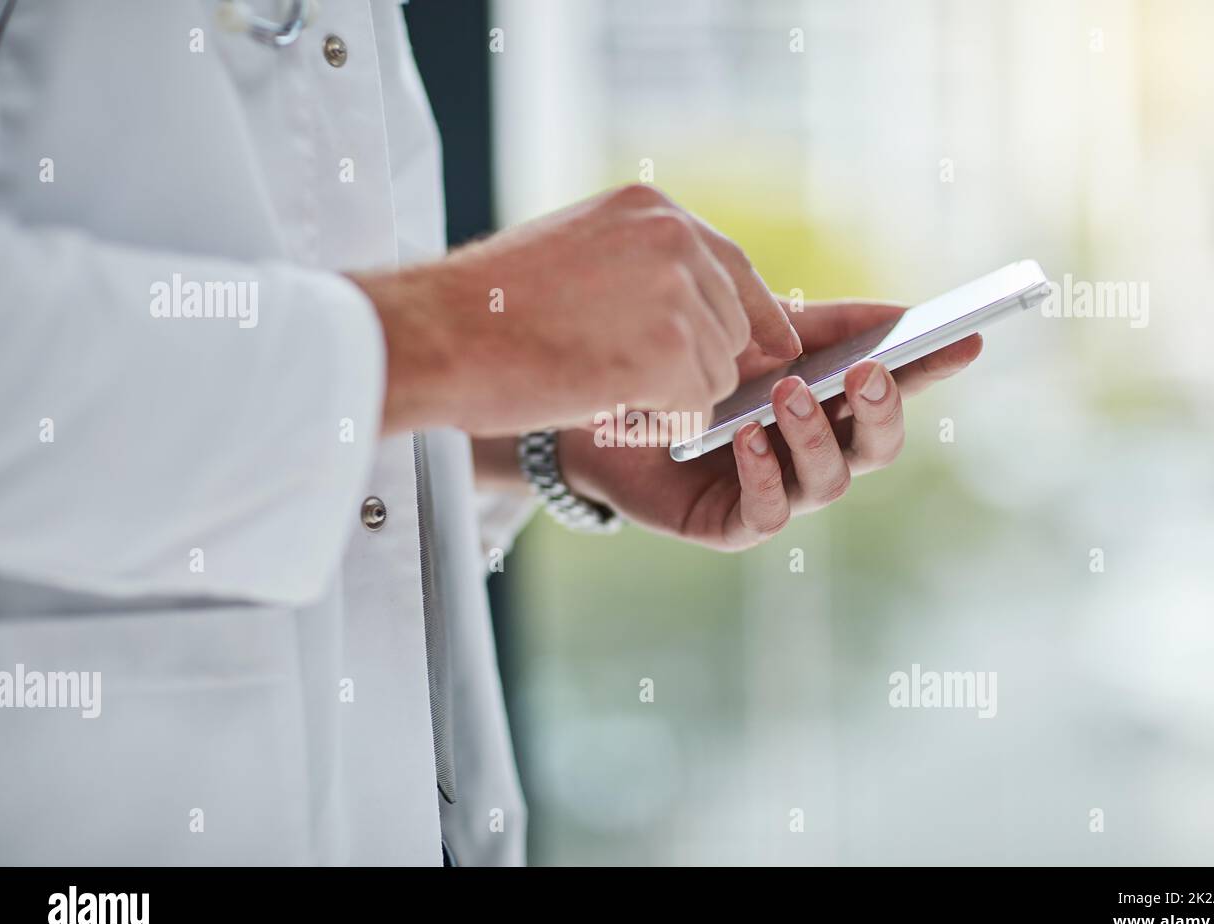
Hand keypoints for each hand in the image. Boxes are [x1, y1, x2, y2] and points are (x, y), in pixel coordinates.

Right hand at [350, 184, 801, 435]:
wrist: (436, 333)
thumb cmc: (484, 307)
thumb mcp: (573, 254)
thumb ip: (638, 270)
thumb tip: (695, 311)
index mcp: (650, 211)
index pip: (732, 267)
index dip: (755, 314)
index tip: (777, 347)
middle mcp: (674, 240)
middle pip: (730, 327)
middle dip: (694, 366)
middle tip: (625, 381)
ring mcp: (677, 293)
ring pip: (715, 374)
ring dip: (668, 397)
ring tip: (596, 386)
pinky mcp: (671, 351)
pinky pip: (696, 409)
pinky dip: (656, 423)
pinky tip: (603, 404)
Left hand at [558, 300, 982, 549]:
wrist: (599, 413)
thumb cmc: (685, 371)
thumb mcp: (753, 334)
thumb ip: (821, 325)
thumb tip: (902, 311)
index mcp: (828, 404)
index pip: (893, 387)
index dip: (932, 368)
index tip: (967, 338)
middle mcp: (813, 453)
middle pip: (876, 445)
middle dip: (882, 411)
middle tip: (872, 373)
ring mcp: (778, 492)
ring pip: (830, 481)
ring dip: (815, 436)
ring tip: (789, 395)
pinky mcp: (733, 525)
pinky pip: (768, 513)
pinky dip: (765, 476)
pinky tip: (747, 438)